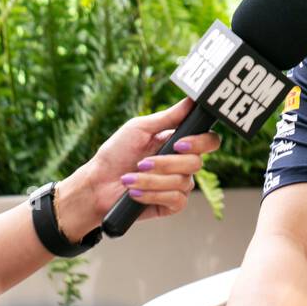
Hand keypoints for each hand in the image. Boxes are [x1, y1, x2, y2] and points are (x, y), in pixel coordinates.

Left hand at [56, 98, 221, 239]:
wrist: (97, 183)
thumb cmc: (115, 153)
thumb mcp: (139, 128)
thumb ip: (168, 116)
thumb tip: (191, 100)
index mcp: (179, 143)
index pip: (209, 141)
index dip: (201, 143)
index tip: (179, 144)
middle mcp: (183, 164)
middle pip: (196, 163)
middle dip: (166, 164)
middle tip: (142, 162)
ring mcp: (180, 185)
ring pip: (182, 182)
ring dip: (151, 180)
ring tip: (130, 179)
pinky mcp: (172, 204)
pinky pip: (175, 199)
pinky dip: (152, 195)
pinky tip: (135, 193)